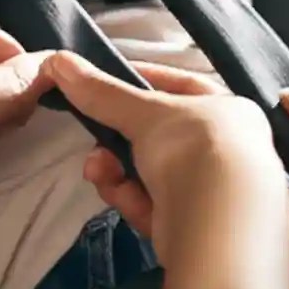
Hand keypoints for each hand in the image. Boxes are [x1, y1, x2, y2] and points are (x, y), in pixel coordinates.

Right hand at [45, 54, 282, 263]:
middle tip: (94, 141)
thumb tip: (57, 60)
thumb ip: (101, 91)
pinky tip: (123, 197)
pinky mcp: (193, 227)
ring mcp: (212, 191)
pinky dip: (131, 199)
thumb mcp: (144, 112)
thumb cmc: (193, 148)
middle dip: (116, 140)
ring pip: (147, 172)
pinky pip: (151, 204)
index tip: (100, 85)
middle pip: (156, 136)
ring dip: (116, 171)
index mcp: (231, 110)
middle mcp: (228, 149)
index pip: (180, 86)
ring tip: (100, 172)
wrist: (220, 226)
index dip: (139, 80)